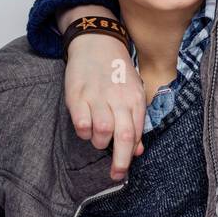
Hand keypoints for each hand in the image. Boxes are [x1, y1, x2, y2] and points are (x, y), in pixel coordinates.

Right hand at [60, 9, 145, 178]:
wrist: (96, 41)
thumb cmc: (116, 72)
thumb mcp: (133, 92)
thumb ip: (136, 121)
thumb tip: (139, 150)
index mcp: (135, 99)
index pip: (136, 133)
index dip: (131, 155)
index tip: (124, 169)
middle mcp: (119, 99)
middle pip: (123, 137)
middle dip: (120, 161)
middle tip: (116, 175)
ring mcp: (98, 96)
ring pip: (102, 132)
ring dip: (99, 142)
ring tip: (97, 136)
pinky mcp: (78, 95)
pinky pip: (81, 123)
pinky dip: (83, 131)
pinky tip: (85, 125)